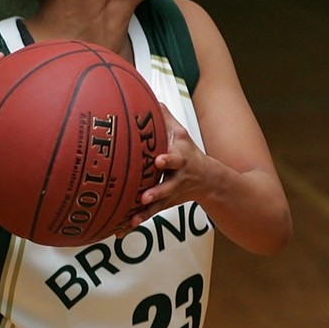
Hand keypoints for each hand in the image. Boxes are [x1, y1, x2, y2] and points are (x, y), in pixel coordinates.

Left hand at [124, 104, 208, 227]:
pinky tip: (119, 231)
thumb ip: (165, 118)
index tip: (160, 161)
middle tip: (145, 196)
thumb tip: (149, 96)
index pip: (175, 158)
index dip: (168, 160)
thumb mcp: (181, 134)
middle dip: (158, 191)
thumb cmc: (189, 152)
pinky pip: (148, 215)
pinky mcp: (163, 205)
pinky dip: (135, 222)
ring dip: (145, 212)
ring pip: (157, 204)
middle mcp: (177, 178)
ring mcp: (171, 194)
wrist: (209, 181)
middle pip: (168, 186)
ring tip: (132, 218)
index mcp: (180, 159)